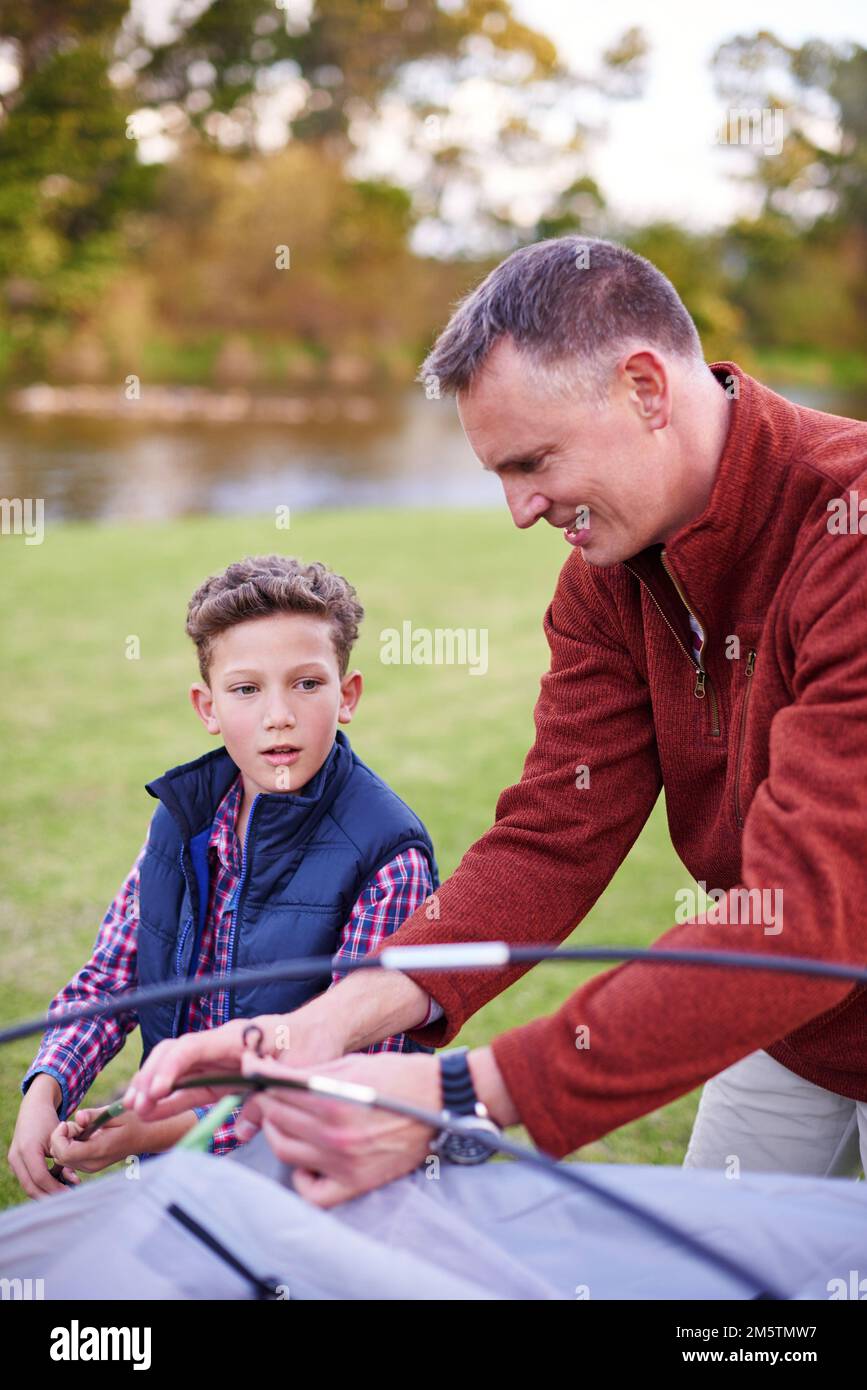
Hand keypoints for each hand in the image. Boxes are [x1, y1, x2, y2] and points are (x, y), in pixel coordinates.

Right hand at [8, 1077, 80, 1198]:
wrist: (33, 1108)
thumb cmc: (50, 1121)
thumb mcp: (61, 1138)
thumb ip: (67, 1160)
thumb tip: (74, 1181)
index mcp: (28, 1149)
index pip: (41, 1177)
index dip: (56, 1188)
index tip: (70, 1193)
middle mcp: (16, 1157)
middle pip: (31, 1187)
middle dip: (49, 1196)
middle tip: (67, 1199)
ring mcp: (14, 1161)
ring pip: (28, 1186)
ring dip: (45, 1193)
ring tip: (63, 1193)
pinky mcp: (15, 1163)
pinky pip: (27, 1180)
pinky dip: (40, 1185)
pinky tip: (56, 1185)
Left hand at [48, 1105, 195, 1172]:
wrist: (148, 1136)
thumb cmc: (134, 1121)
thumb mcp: (116, 1112)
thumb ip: (94, 1114)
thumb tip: (78, 1116)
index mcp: (99, 1150)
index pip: (64, 1153)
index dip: (58, 1137)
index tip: (67, 1122)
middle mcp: (93, 1164)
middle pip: (59, 1157)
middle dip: (60, 1139)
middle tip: (76, 1124)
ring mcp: (92, 1168)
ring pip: (62, 1159)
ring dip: (65, 1142)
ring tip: (83, 1128)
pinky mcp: (91, 1166)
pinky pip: (70, 1159)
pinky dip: (70, 1146)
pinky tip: (85, 1135)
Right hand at [126, 1005, 346, 1120]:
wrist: (324, 1031)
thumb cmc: (313, 1043)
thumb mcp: (296, 1071)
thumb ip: (266, 1099)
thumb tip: (241, 1129)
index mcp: (238, 1037)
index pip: (192, 1047)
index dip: (170, 1067)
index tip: (155, 1090)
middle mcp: (222, 1045)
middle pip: (176, 1055)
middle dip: (152, 1078)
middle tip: (137, 1105)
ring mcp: (219, 1059)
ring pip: (177, 1069)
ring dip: (154, 1088)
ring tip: (136, 1110)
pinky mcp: (222, 1074)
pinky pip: (190, 1083)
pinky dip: (170, 1096)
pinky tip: (153, 1110)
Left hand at [236, 1050, 441, 1207]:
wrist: (444, 1101)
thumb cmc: (400, 1076)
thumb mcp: (354, 1062)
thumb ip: (312, 1071)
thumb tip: (273, 1073)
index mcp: (334, 1097)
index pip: (277, 1087)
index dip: (259, 1074)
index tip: (251, 1068)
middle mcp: (335, 1133)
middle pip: (276, 1116)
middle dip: (266, 1098)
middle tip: (269, 1090)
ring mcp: (344, 1162)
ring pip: (285, 1150)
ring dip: (276, 1131)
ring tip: (285, 1119)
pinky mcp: (356, 1183)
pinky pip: (312, 1191)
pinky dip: (300, 1176)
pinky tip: (305, 1159)